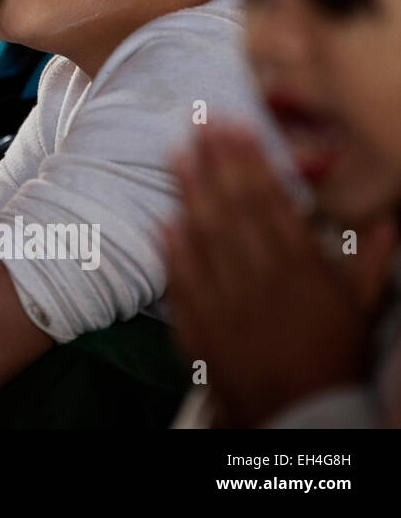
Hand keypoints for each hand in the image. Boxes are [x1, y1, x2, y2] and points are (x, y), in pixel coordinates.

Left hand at [166, 127, 395, 425]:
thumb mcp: (362, 309)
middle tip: (199, 123)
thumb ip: (372, 261)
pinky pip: (182, 280)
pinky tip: (164, 219)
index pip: (272, 201)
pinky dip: (172, 249)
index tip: (237, 126)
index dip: (251, 160)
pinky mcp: (200, 325)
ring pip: (203, 236)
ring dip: (188, 192)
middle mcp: (262, 280)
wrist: (302, 420)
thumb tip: (384, 220)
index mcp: (302, 270)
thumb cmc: (334, 360)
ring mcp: (226, 301)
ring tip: (175, 153)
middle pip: (233, 208)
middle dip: (215, 161)